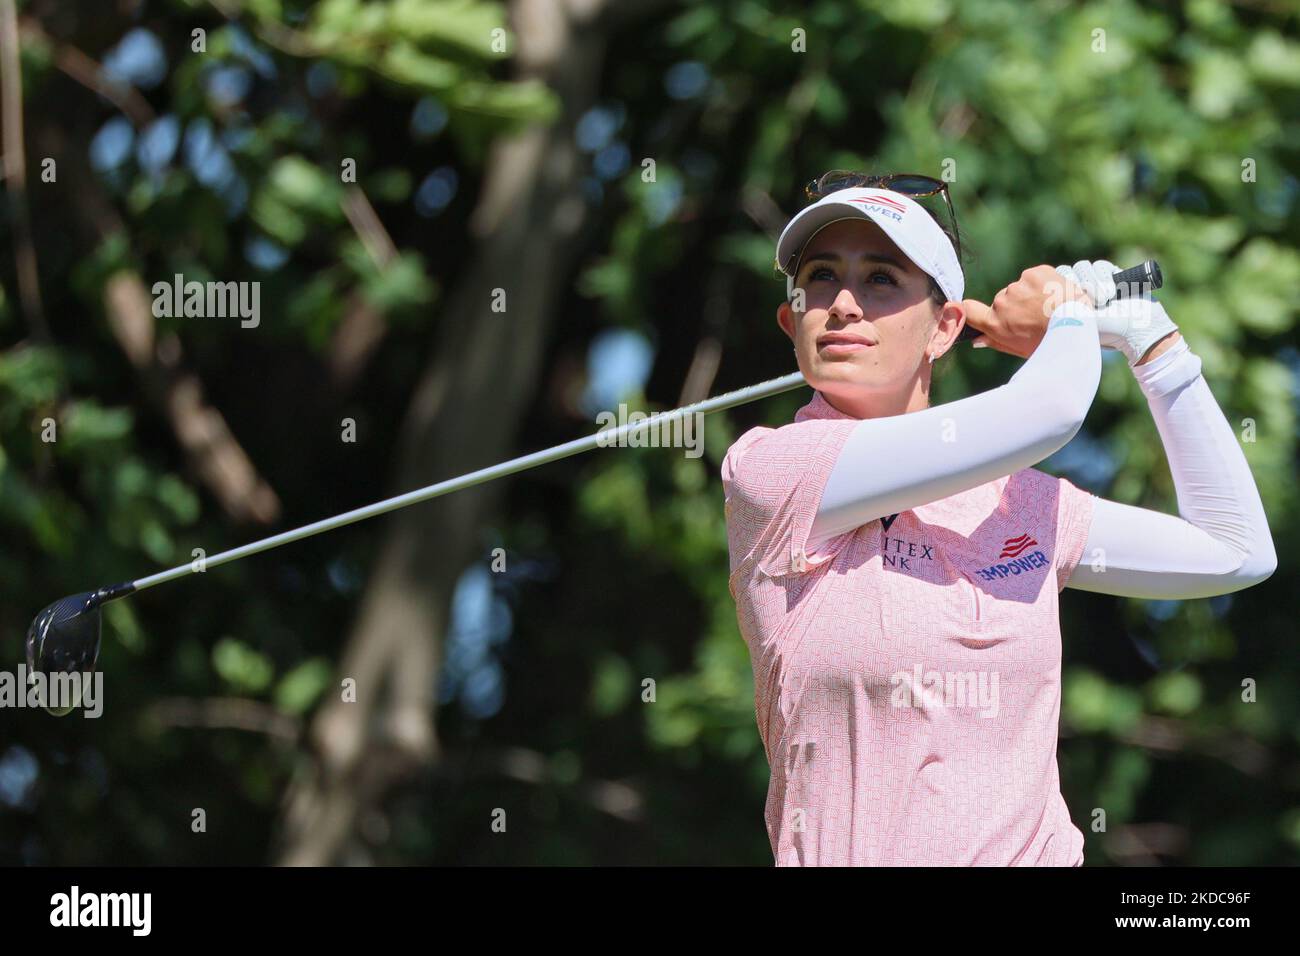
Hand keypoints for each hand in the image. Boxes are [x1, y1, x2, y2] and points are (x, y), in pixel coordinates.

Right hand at [961, 265, 1092, 358]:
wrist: (1076, 328)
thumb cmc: (1049, 344)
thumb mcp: (1020, 350)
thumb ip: (995, 342)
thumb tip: (976, 341)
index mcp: (995, 324)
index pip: (968, 309)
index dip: (968, 308)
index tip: (970, 308)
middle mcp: (1001, 303)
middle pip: (1004, 300)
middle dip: (1018, 306)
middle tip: (1038, 317)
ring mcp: (1018, 286)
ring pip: (1022, 288)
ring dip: (1033, 294)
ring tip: (1051, 308)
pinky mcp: (1035, 272)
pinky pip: (1036, 276)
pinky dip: (1045, 283)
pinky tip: (1055, 296)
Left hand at [1057, 259, 1178, 365]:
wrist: (1138, 327)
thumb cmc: (1106, 330)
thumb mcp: (1079, 321)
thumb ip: (1062, 308)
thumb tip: (1044, 295)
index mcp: (1067, 301)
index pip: (1052, 281)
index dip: (1061, 286)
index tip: (1072, 300)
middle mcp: (1079, 289)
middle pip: (1067, 271)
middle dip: (1080, 285)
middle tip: (1093, 301)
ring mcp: (1096, 281)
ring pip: (1083, 267)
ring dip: (1095, 282)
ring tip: (1105, 299)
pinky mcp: (1112, 274)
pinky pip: (1100, 265)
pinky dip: (1105, 275)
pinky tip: (1113, 290)